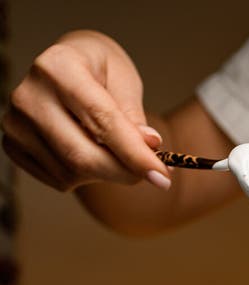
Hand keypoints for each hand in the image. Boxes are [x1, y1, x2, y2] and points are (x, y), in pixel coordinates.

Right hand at [1, 30, 170, 191]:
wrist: (66, 70)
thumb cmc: (98, 72)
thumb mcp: (123, 81)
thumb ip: (134, 116)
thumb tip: (149, 147)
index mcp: (58, 67)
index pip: (102, 121)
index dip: (135, 154)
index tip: (162, 176)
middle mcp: (30, 95)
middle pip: (82, 157)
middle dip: (124, 173)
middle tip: (151, 175)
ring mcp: (17, 124)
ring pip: (72, 174)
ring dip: (105, 174)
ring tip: (114, 152)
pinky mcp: (14, 147)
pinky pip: (59, 180)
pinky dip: (84, 178)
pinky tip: (89, 153)